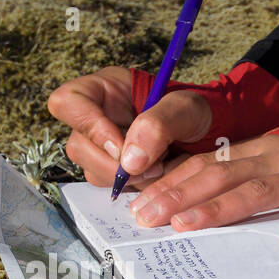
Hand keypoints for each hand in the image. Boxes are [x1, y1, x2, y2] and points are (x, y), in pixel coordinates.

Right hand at [47, 66, 210, 188]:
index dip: (89, 127)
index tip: (121, 146)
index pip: (68, 103)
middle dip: (115, 165)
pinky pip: (114, 188)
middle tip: (153, 167)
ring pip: (94, 172)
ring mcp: (102, 147)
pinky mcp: (115, 171)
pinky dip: (138, 188)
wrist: (210, 133)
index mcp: (102, 90)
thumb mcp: (185, 108)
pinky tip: (159, 178)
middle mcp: (95, 119)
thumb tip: (128, 162)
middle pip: (78, 146)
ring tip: (162, 169)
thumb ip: (157, 126)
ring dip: (129, 180)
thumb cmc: (194, 112)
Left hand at [127, 134, 278, 242]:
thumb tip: (193, 203)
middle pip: (222, 175)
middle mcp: (276, 157)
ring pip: (260, 188)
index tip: (140, 206)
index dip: (171, 184)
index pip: (205, 165)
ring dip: (222, 207)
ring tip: (190, 225)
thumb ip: (242, 175)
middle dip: (181, 196)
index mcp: (256, 151)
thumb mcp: (274, 157)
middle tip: (149, 218)